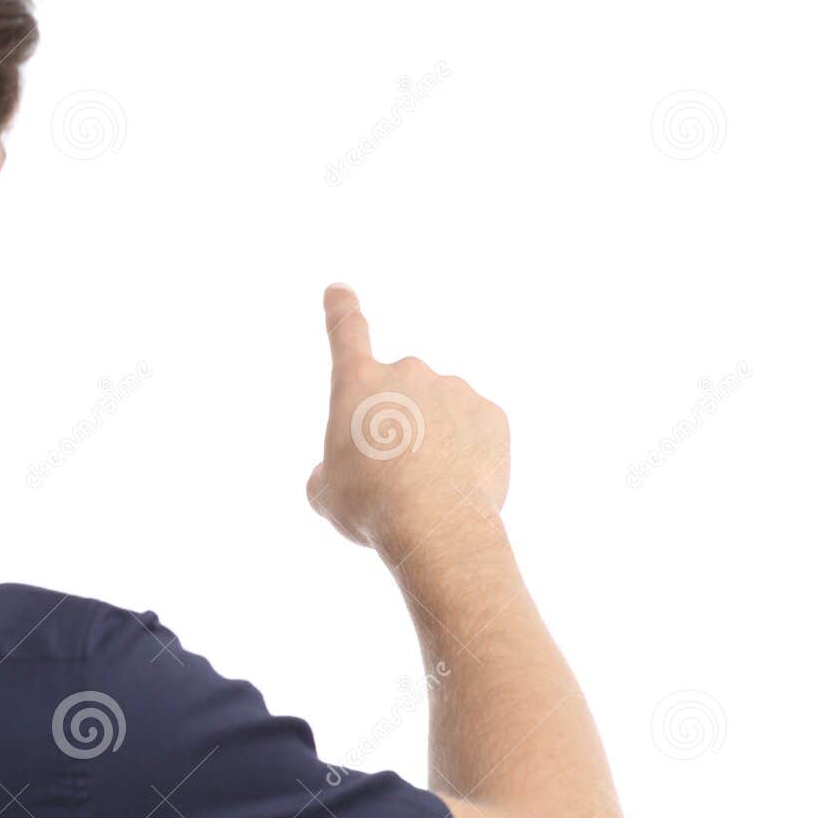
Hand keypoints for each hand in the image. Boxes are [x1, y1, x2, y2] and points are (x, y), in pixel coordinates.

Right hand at [306, 283, 509, 557]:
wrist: (437, 527)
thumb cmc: (371, 509)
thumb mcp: (326, 492)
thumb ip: (330, 467)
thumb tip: (343, 467)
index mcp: (359, 384)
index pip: (346, 332)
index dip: (341, 310)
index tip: (339, 290)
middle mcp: (408, 373)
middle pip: (399, 394)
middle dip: (397, 423)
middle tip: (394, 471)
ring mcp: (455, 389)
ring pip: (440, 412)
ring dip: (434, 439)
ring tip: (428, 488)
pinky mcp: (492, 414)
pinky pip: (474, 430)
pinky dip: (467, 453)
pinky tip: (458, 485)